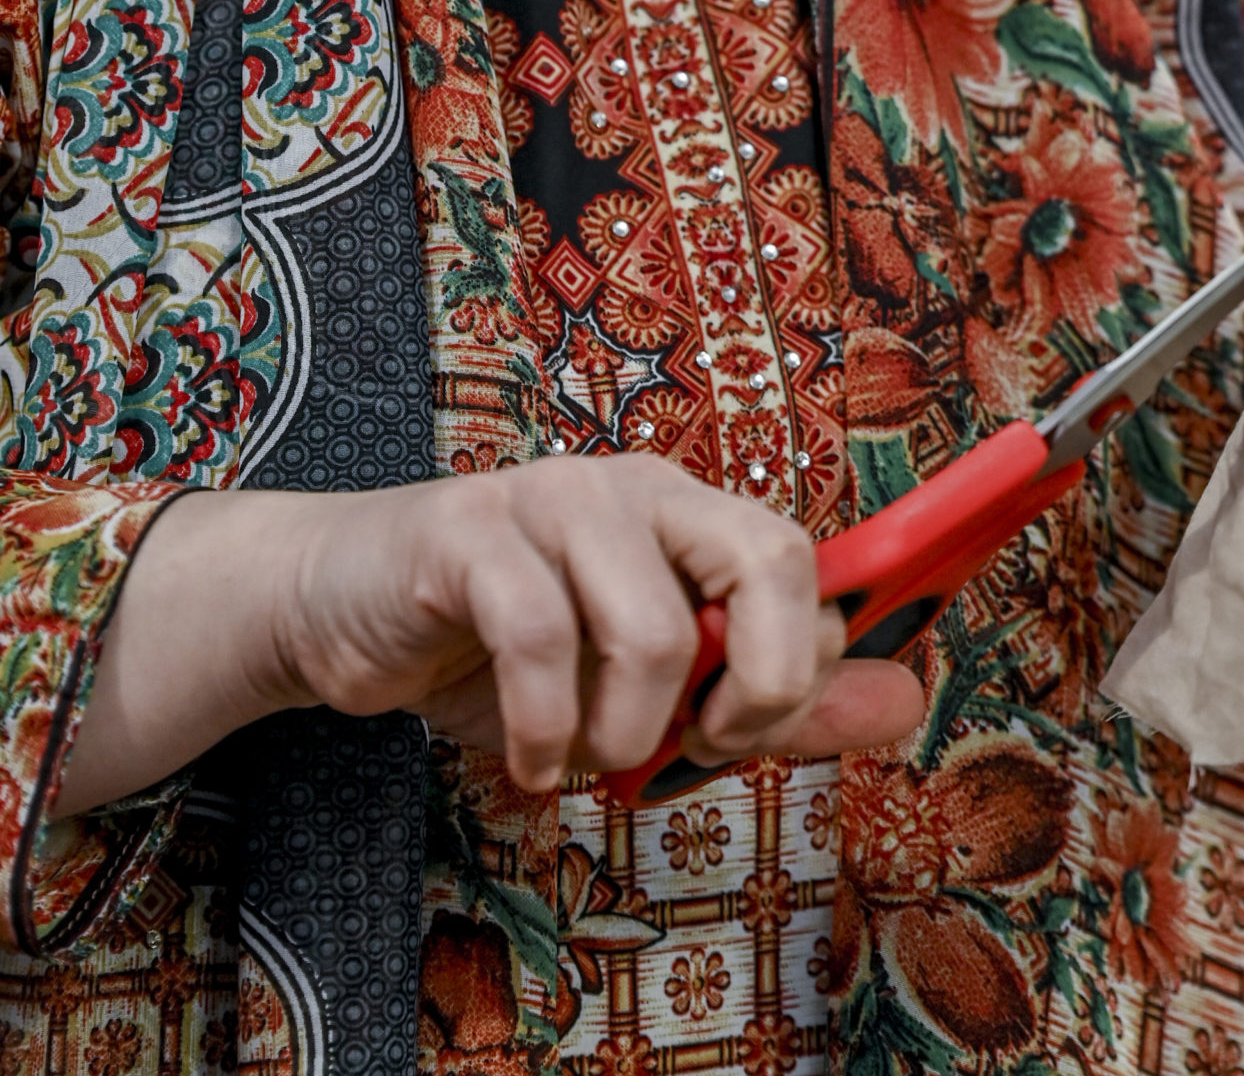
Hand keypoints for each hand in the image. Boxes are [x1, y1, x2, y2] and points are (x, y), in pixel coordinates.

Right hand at [55, 458, 924, 817]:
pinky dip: (542, 733)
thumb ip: (774, 701)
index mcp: (691, 512)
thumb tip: (904, 701)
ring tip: (578, 757)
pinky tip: (525, 755)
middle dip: (749, 691)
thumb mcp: (647, 691)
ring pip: (652, 627)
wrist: (339, 606)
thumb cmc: (502, 646)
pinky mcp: (468, 531)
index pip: (803, 562)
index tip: (738, 737)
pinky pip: (539, 641)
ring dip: (621, 736)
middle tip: (689, 746)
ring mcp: (552, 497)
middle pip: (766, 559)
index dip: (796, 673)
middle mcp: (637, 486)